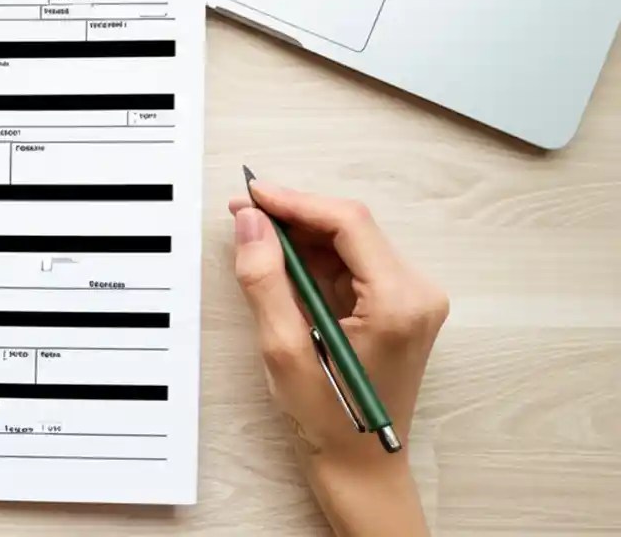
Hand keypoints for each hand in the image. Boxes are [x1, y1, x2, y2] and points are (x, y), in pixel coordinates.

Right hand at [230, 181, 448, 535]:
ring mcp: (412, 300)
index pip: (347, 223)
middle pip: (351, 227)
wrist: (362, 467)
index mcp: (399, 302)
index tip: (254, 195)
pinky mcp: (399, 306)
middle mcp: (417, 294)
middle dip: (295, 215)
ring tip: (255, 237)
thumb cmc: (330, 422)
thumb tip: (252, 225)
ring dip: (302, 236)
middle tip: (245, 214)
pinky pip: (353, 264)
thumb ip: (265, 280)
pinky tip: (282, 263)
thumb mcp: (283, 350)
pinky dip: (315, 258)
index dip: (295, 201)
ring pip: (350, 242)